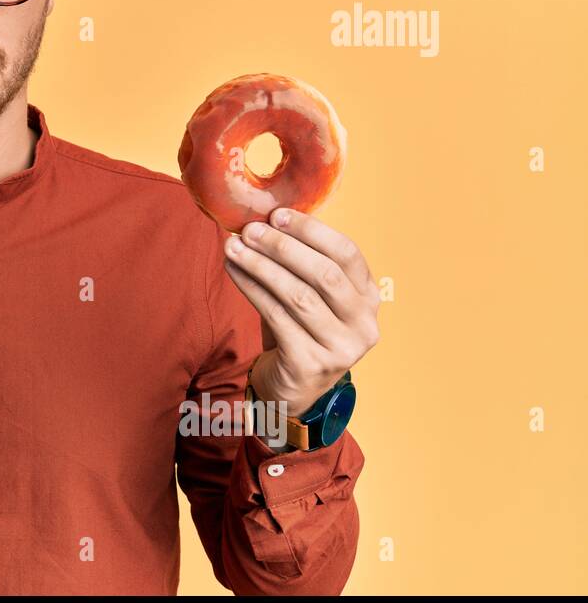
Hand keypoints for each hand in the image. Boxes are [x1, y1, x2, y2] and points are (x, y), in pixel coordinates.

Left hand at [222, 207, 379, 420]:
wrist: (293, 387)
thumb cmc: (300, 329)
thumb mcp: (312, 295)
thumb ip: (302, 262)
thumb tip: (267, 219)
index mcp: (369, 297)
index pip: (347, 253)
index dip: (312, 231)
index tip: (277, 215)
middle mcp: (363, 324)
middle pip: (323, 274)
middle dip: (282, 247)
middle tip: (250, 230)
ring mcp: (341, 348)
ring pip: (297, 295)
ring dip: (261, 266)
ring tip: (233, 247)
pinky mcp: (311, 364)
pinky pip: (275, 317)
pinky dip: (251, 289)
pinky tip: (233, 271)